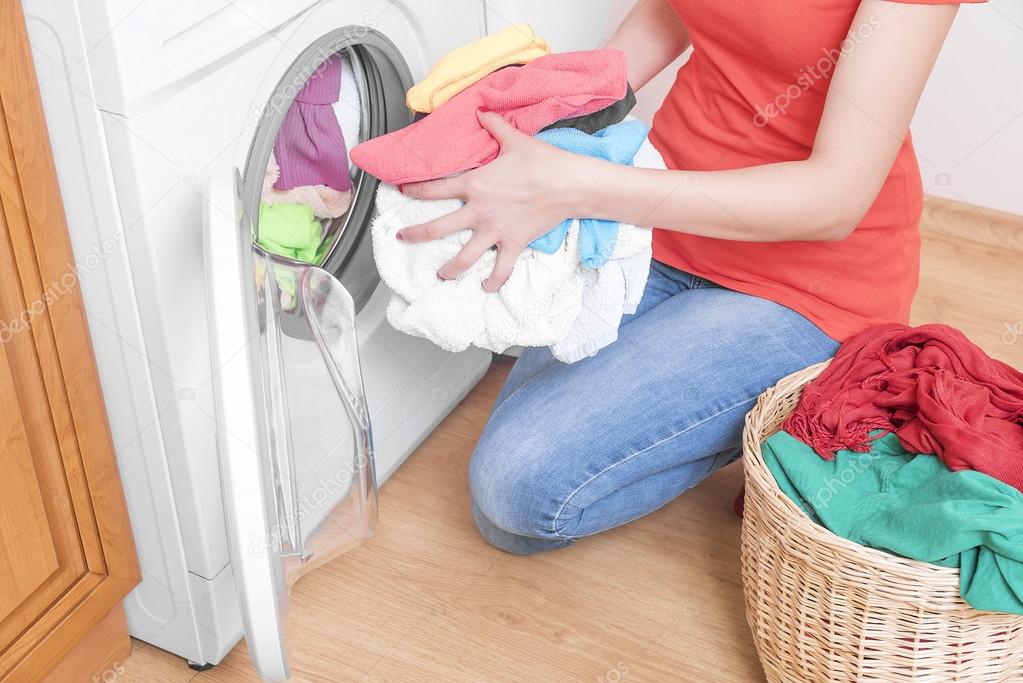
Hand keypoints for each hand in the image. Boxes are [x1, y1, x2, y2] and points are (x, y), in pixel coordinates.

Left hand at [398, 111, 577, 291]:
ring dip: (449, 269)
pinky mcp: (513, 243)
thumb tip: (482, 111)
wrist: (568, 184)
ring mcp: (495, 231)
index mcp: (475, 185)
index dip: (414, 190)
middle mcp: (479, 211)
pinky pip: (501, 269)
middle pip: (437, 228)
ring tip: (441, 275)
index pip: (435, 189)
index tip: (402, 191)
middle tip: (403, 238)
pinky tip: (486, 288)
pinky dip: (493, 281)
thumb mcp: (515, 139)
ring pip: (464, 257)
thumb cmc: (543, 161)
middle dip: (416, 234)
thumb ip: (494, 126)